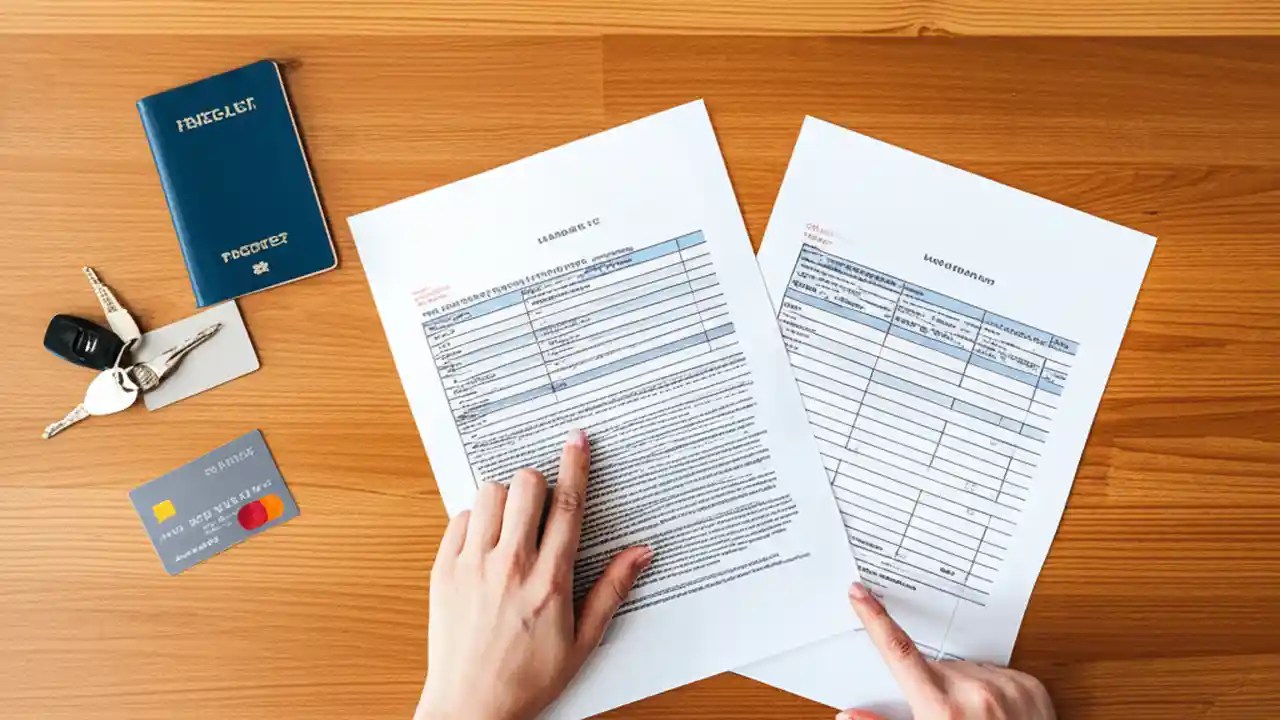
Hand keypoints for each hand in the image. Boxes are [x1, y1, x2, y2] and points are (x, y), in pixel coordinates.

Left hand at [416, 429, 651, 719]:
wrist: (471, 707)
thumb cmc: (527, 679)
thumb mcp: (583, 641)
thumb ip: (612, 590)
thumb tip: (640, 553)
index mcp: (550, 581)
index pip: (568, 505)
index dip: (576, 465)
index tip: (577, 441)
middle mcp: (510, 567)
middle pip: (527, 486)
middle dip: (539, 483)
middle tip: (542, 502)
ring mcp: (472, 566)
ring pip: (490, 493)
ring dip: (505, 498)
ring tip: (512, 524)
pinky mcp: (443, 571)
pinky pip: (458, 518)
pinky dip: (474, 519)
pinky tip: (485, 542)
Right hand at [840, 583, 1054, 719]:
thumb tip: (849, 716)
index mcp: (942, 710)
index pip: (898, 652)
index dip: (875, 619)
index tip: (860, 594)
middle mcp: (974, 693)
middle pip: (935, 667)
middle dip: (931, 682)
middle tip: (940, 713)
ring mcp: (1005, 687)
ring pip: (967, 669)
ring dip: (964, 686)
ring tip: (973, 718)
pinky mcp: (1030, 686)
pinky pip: (999, 675)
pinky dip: (993, 688)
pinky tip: (995, 713)